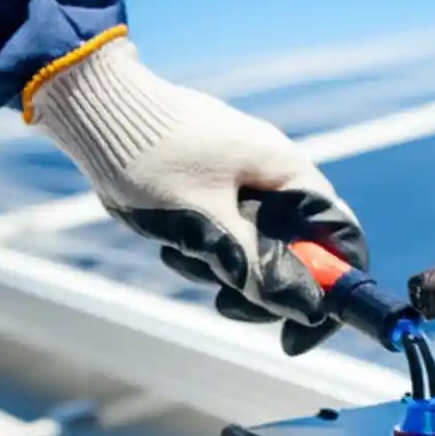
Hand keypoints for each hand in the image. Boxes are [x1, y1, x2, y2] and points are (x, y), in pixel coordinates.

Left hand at [29, 38, 364, 354]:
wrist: (94, 107)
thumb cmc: (150, 156)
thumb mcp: (204, 223)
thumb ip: (258, 267)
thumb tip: (307, 309)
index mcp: (288, 171)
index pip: (340, 237)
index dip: (333, 288)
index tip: (304, 329)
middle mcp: (276, 172)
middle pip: (300, 247)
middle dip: (264, 284)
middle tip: (225, 302)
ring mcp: (245, 174)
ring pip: (259, 243)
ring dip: (226, 266)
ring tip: (181, 255)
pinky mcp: (217, 181)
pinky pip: (230, 229)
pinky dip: (208, 247)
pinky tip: (173, 243)